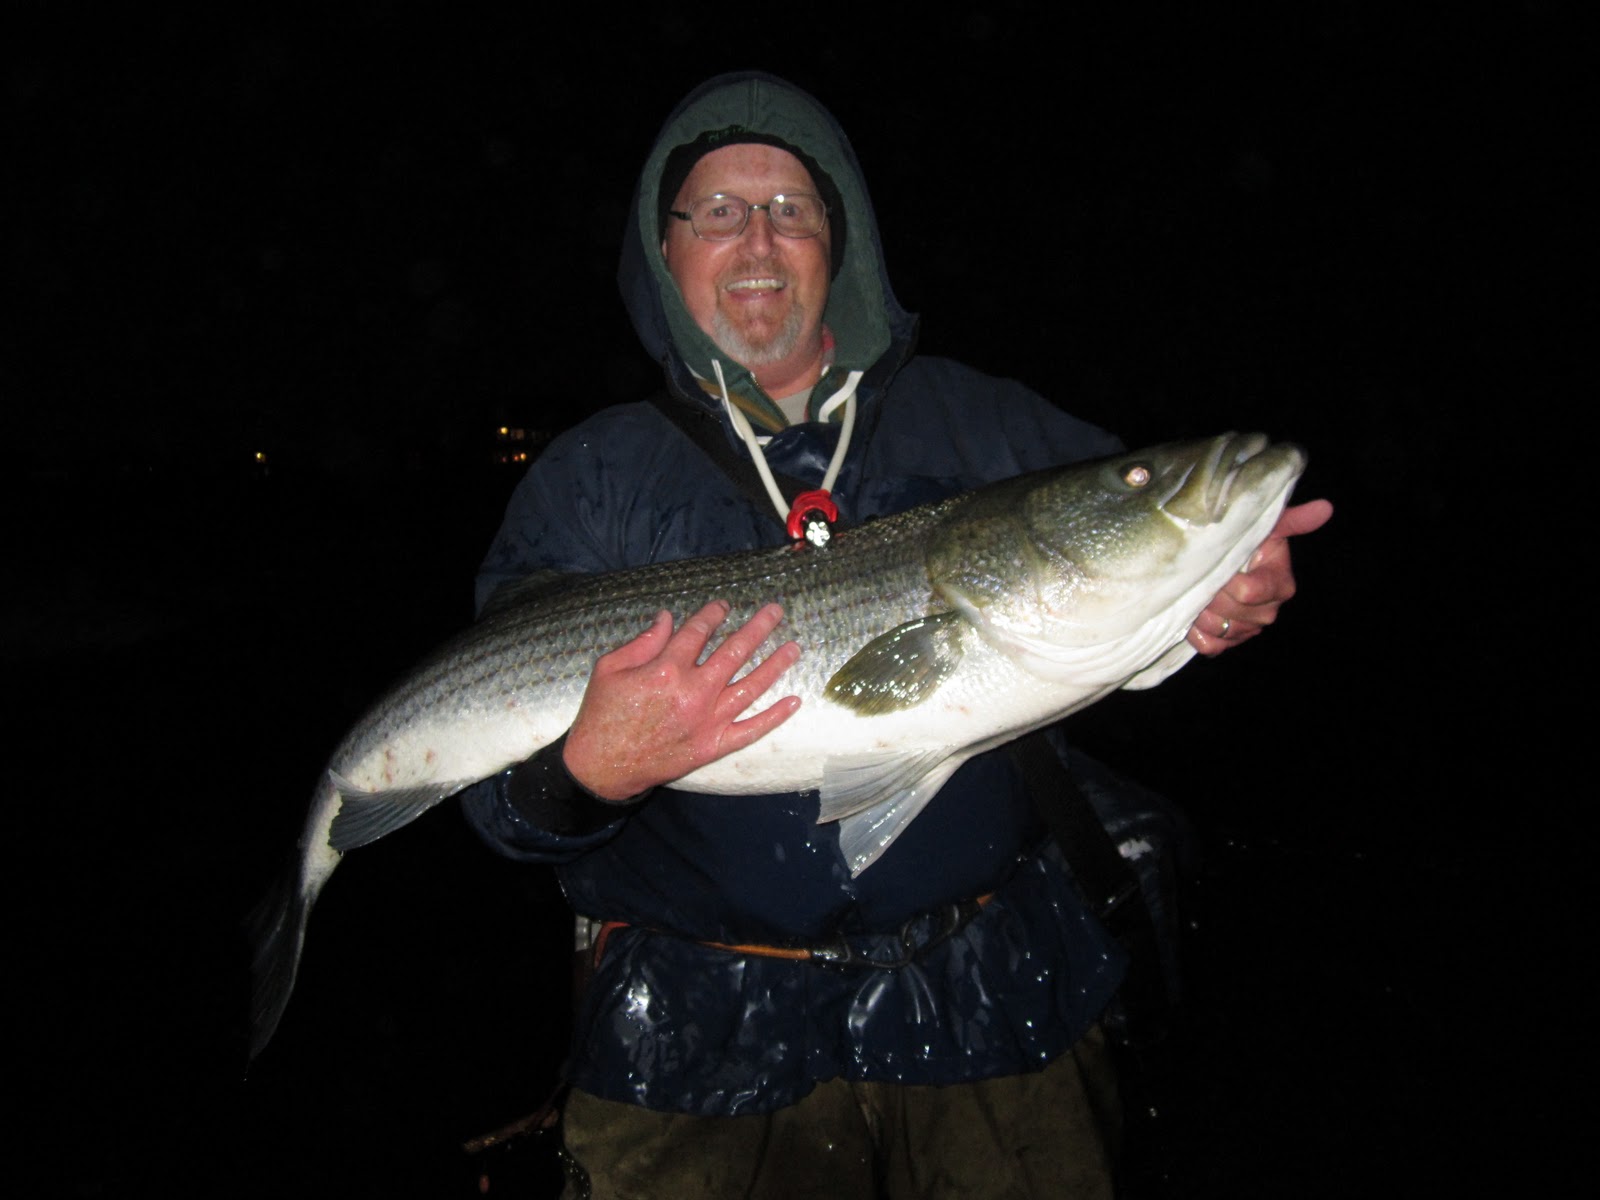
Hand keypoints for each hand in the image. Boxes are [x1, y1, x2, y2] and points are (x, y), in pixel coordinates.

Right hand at [561, 600, 801, 800]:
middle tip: (775, 611)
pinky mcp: (713, 745)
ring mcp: (707, 721)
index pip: (698, 632)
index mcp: (666, 670)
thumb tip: (668, 617)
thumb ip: (643, 641)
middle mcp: (694, 692)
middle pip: (734, 651)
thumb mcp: (609, 668)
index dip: (713, 614)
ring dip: (775, 665)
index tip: (724, 605)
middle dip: (757, 628)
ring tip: (794, 647)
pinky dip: (774, 717)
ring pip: (751, 686)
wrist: (602, 768)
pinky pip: (751, 729)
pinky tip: (794, 702)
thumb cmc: (602, 715)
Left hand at [1188, 499, 1332, 656]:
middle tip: (1203, 577)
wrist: (1227, 561)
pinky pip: (1211, 647)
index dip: (1228, 581)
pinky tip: (1196, 615)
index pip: (1247, 592)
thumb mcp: (1267, 527)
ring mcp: (1250, 630)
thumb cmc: (1248, 541)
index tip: (1220, 563)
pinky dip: (1198, 634)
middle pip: (1231, 613)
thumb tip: (1325, 507)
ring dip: (1201, 612)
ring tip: (1199, 592)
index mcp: (1280, 585)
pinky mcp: (1231, 642)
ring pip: (1219, 630)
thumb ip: (1292, 520)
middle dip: (1211, 595)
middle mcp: (1269, 611)